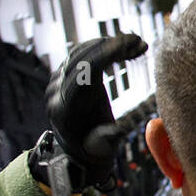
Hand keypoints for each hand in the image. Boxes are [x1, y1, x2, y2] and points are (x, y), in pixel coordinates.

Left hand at [28, 33, 147, 195]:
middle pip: (82, 56)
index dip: (108, 55)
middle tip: (139, 42)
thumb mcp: (105, 150)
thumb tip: (120, 128)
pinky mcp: (64, 77)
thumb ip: (109, 138)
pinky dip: (102, 48)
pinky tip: (122, 48)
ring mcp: (57, 83)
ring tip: (135, 44)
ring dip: (109, 44)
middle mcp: (56, 92)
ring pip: (81, 52)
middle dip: (112, 45)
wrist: (78, 153)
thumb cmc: (95, 152)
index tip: (131, 46)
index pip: (83, 70)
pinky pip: (81, 55)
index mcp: (64, 109)